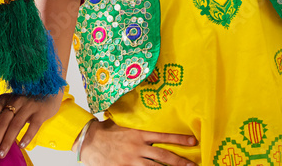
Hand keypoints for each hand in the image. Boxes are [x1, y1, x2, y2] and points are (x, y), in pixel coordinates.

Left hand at [0, 91, 63, 158]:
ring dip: (7, 141)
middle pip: (2, 122)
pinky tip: (22, 146)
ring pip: (15, 125)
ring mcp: (28, 105)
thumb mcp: (14, 102)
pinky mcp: (41, 111)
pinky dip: (27, 136)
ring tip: (2, 154)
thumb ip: (4, 113)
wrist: (51, 89)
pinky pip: (33, 126)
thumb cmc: (28, 100)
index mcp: (6, 98)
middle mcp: (15, 101)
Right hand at [79, 118, 197, 165]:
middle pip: (164, 156)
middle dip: (180, 162)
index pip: (163, 137)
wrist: (88, 141)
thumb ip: (135, 126)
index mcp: (138, 134)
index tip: (192, 141)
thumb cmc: (105, 131)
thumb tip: (146, 119)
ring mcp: (132, 161)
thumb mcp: (122, 124)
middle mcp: (138, 148)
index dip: (179, 140)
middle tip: (193, 165)